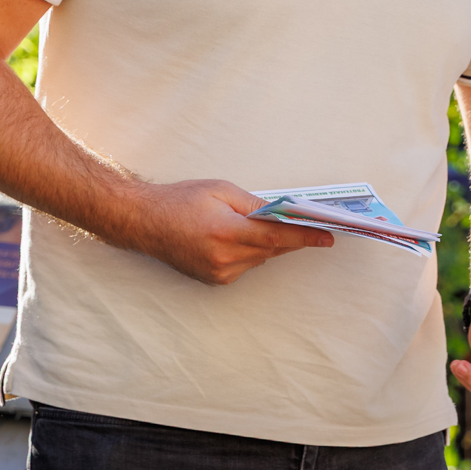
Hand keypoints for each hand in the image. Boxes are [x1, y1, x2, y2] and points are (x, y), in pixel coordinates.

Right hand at [123, 180, 332, 284]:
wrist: (143, 221)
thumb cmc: (180, 200)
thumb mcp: (221, 190)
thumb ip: (254, 204)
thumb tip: (283, 213)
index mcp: (226, 231)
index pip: (276, 237)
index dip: (305, 237)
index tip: (327, 236)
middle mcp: (223, 257)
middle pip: (271, 250)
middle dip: (290, 238)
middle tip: (311, 225)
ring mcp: (218, 272)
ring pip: (259, 259)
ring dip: (267, 245)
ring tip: (265, 226)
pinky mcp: (214, 280)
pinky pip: (245, 266)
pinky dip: (250, 253)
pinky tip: (239, 239)